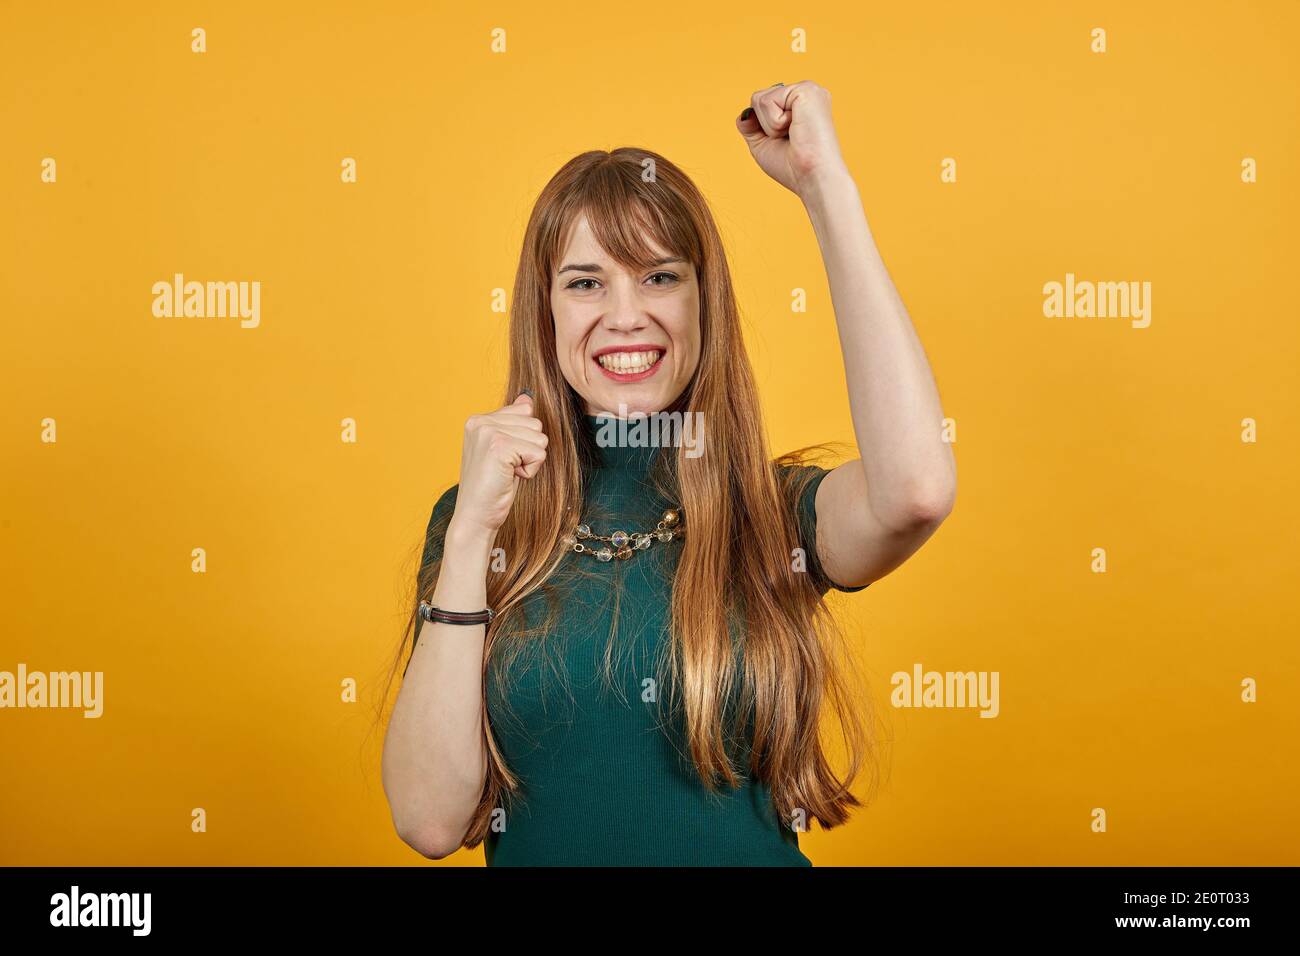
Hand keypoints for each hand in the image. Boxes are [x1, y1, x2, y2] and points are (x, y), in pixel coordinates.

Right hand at [451, 392, 547, 534]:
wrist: (475, 516)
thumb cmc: (492, 487)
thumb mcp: (504, 449)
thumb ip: (513, 422)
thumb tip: (527, 398)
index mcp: (479, 419)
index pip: (525, 412)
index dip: (524, 440)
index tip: (504, 458)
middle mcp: (481, 421)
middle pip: (535, 424)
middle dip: (529, 450)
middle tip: (506, 469)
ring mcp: (488, 432)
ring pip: (540, 438)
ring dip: (530, 460)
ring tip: (507, 473)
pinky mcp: (499, 446)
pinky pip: (538, 452)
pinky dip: (531, 470)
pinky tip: (510, 478)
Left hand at [735, 81, 847, 198]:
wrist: (812, 177)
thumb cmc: (794, 168)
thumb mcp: (763, 145)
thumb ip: (750, 127)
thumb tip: (744, 114)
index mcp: (800, 104)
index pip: (763, 104)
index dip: (763, 128)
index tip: (786, 142)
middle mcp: (805, 92)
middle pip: (757, 99)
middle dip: (764, 126)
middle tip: (790, 139)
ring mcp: (807, 88)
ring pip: (759, 99)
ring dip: (770, 126)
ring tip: (794, 134)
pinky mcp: (804, 89)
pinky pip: (766, 101)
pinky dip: (774, 123)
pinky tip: (795, 128)